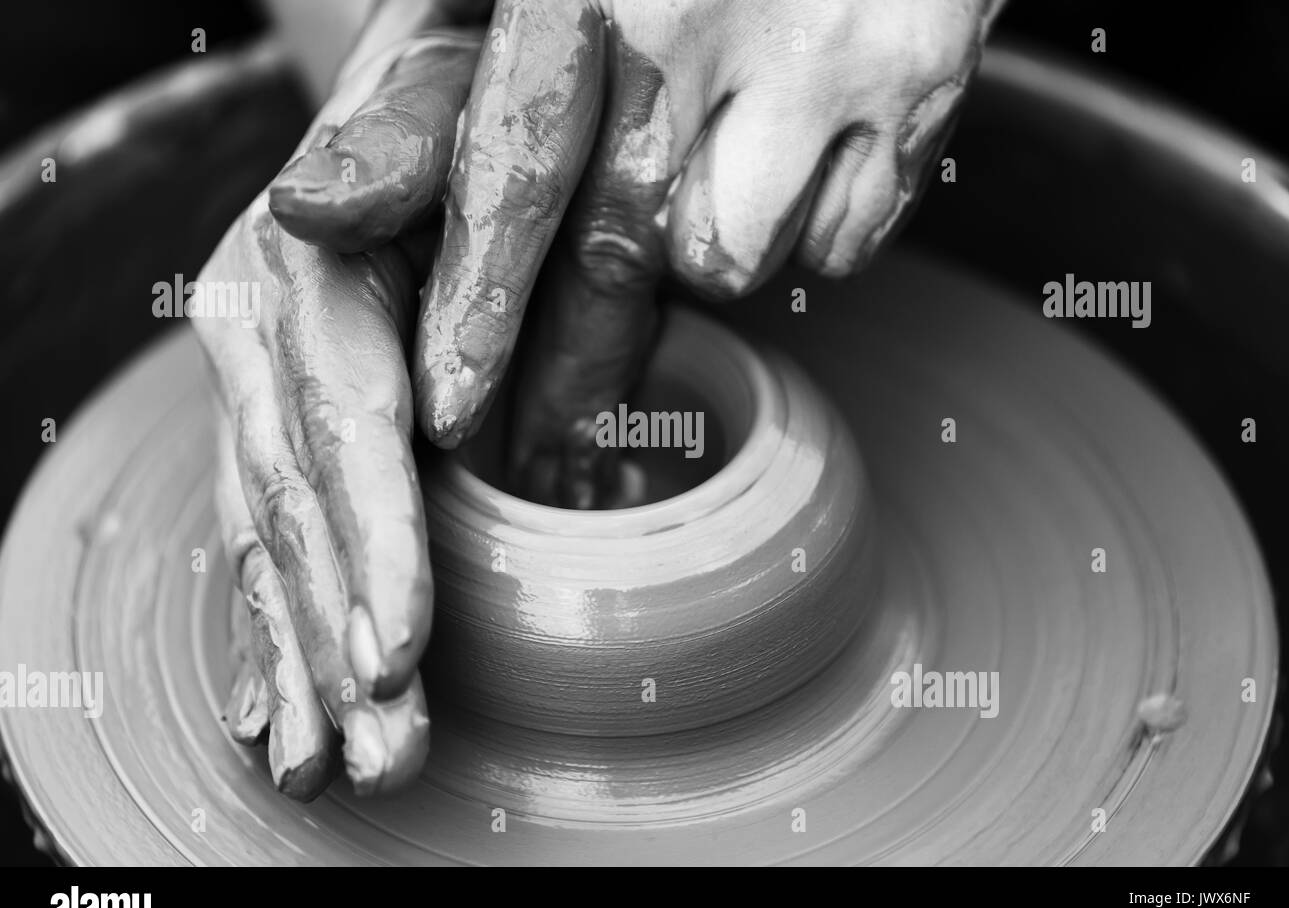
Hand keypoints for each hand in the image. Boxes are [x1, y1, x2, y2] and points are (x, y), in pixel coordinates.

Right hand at [196, 21, 478, 798]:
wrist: (438, 87)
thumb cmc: (472, 94)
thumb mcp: (448, 98)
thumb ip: (394, 154)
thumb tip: (308, 209)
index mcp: (299, 274)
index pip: (335, 430)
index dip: (370, 544)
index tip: (402, 650)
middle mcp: (261, 344)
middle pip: (294, 515)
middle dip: (337, 647)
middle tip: (383, 758)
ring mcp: (264, 395)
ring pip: (275, 547)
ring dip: (307, 669)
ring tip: (336, 770)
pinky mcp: (285, 429)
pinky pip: (270, 542)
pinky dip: (280, 634)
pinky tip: (285, 716)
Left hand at [410, 0, 1001, 505]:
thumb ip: (423, 94)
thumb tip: (315, 206)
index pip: (514, 165)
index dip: (478, 302)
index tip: (449, 412)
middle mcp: (701, 7)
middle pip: (622, 245)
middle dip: (574, 366)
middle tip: (541, 436)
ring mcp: (827, 51)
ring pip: (729, 259)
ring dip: (702, 253)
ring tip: (706, 184)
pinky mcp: (924, 87)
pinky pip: (839, 244)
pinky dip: (808, 231)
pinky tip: (795, 163)